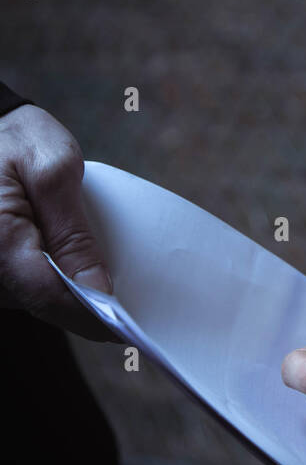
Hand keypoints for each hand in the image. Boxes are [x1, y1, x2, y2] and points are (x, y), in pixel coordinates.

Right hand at [0, 106, 113, 338]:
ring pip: (33, 298)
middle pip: (41, 303)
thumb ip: (74, 233)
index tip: (130, 326)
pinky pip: (24, 284)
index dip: (91, 315)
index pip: (48, 298)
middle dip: (84, 301)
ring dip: (67, 289)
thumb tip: (96, 289)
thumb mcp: (54, 171)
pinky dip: (51, 276)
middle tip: (129, 294)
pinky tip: (75, 260)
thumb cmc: (16, 138)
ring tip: (102, 269)